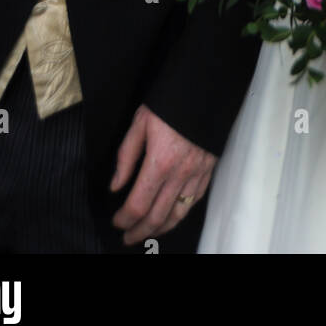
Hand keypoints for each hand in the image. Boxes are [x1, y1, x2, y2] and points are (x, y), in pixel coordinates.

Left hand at [109, 104, 215, 244]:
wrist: (204, 88)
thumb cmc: (170, 102)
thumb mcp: (140, 123)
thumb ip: (126, 156)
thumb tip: (116, 185)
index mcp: (160, 163)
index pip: (138, 204)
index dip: (125, 219)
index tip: (117, 221)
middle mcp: (180, 174)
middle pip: (157, 216)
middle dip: (139, 231)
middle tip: (128, 237)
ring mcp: (197, 174)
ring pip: (179, 214)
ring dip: (161, 228)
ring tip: (148, 233)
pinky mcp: (208, 170)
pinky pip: (195, 200)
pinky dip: (182, 213)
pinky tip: (173, 216)